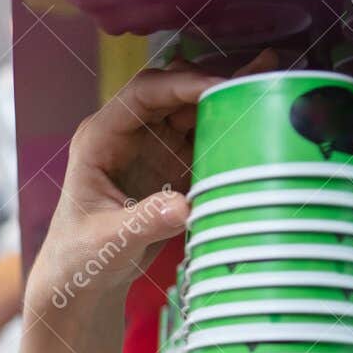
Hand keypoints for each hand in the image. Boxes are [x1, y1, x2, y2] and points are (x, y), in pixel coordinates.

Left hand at [29, 52, 277, 307]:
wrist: (81, 278)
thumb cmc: (80, 256)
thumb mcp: (108, 242)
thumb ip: (143, 222)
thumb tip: (184, 207)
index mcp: (100, 138)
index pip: (142, 94)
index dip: (182, 84)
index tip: (221, 87)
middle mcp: (127, 133)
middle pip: (173, 90)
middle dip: (214, 80)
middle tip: (261, 75)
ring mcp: (151, 145)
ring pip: (193, 107)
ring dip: (228, 98)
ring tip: (272, 84)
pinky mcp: (172, 164)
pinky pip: (204, 135)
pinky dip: (231, 127)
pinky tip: (263, 120)